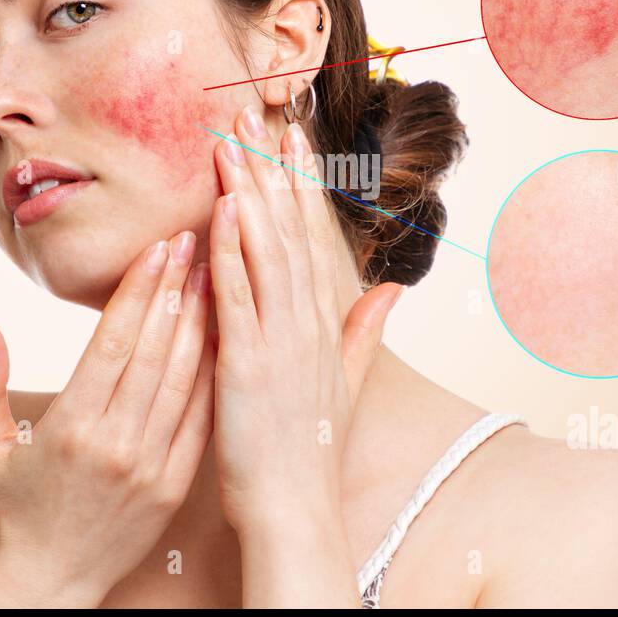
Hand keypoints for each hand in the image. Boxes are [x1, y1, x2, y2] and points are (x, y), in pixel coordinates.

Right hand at [0, 232, 214, 607]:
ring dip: (201, 323)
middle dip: (177, 289)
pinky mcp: (175, 485)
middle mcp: (116, 444)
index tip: (158, 246)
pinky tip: (223, 338)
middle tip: (194, 240)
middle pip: (156, 351)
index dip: (139, 289)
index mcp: (69, 427)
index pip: (114, 341)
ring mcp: (151, 466)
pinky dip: (214, 376)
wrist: (47, 584)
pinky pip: (201, 420)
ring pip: (185, 380)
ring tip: (215, 275)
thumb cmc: (10, 509)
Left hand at [207, 103, 403, 536]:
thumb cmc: (312, 447)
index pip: (310, 235)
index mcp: (323, 321)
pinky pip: (240, 294)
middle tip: (256, 111)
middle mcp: (306, 320)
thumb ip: (366, 329)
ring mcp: (280, 338)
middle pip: (288, 228)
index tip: (291, 133)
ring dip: (249, 190)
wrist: (296, 505)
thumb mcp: (348, 380)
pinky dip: (232, 248)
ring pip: (265, 249)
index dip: (299, 180)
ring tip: (234, 139)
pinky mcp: (249, 362)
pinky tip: (224, 207)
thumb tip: (393, 289)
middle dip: (272, 167)